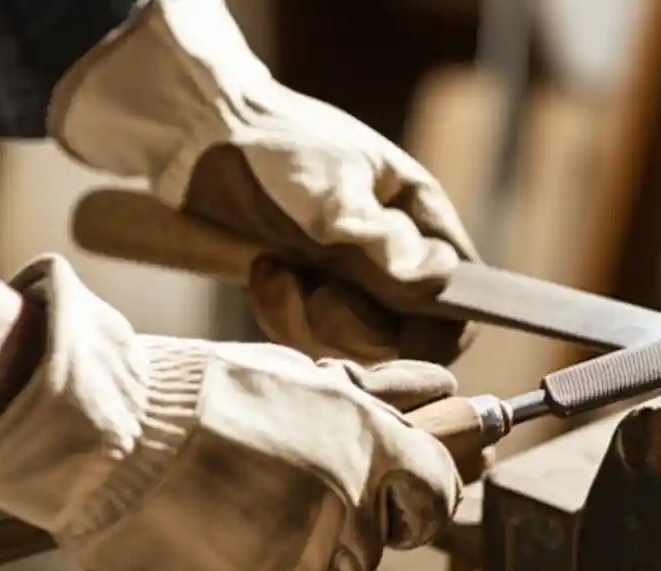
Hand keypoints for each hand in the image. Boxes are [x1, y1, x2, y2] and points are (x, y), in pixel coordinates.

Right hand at [0, 255, 467, 570]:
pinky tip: (185, 551)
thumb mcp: (297, 375)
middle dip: (334, 537)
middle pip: (368, 553)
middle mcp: (346, 502)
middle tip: (272, 500)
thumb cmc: (197, 392)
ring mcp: (297, 559)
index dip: (420, 505)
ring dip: (270, 561)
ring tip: (215, 511)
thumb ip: (374, 396)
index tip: (400, 512)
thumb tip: (443, 387)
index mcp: (369, 441)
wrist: (103, 430)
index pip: (436, 492)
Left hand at [47, 0, 478, 364]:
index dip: (443, 321)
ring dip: (311, 319)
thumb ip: (378, 237)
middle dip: (359, 325)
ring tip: (278, 270)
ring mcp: (349, 282)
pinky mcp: (304, 299)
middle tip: (319, 292)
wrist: (199, 137)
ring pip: (353, 344)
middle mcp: (395, 259)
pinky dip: (280, 314)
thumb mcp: (333, 184)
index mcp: (422, 222)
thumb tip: (424, 280)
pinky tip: (264, 272)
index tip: (398, 319)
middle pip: (407, 335)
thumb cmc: (279, 144)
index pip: (462, 295)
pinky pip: (307, 338)